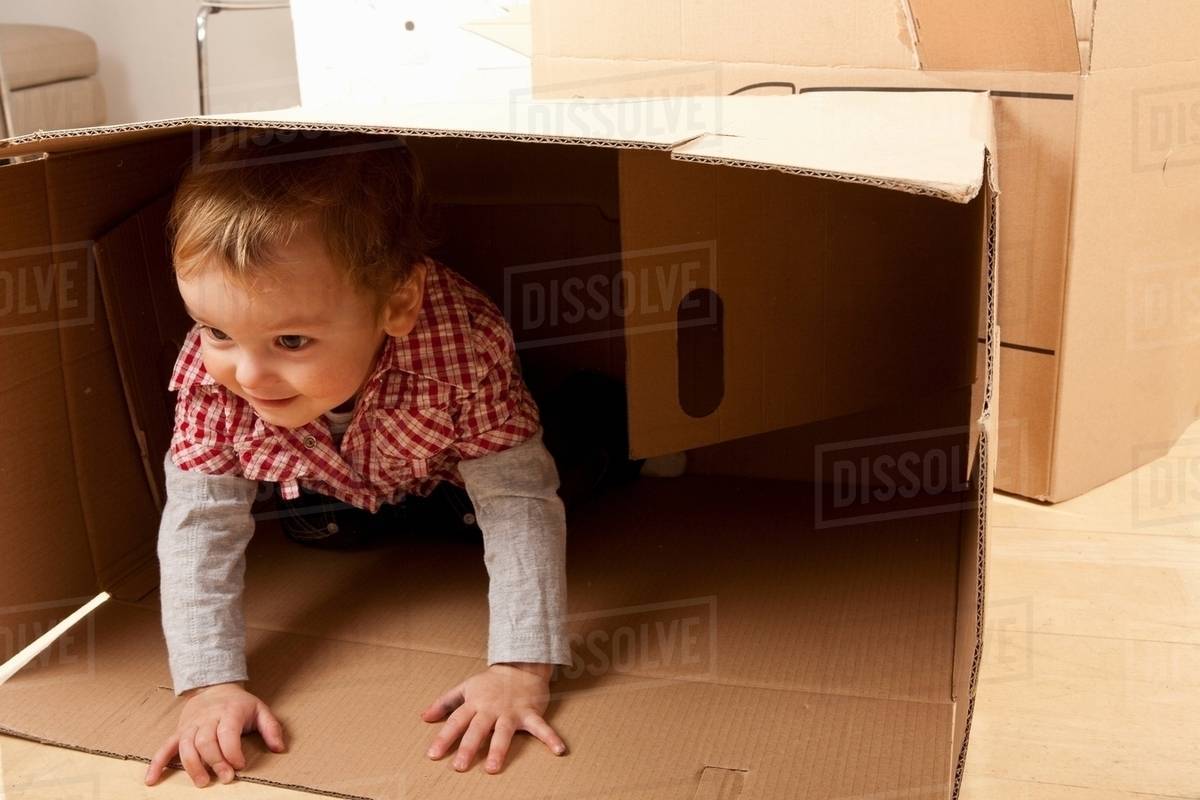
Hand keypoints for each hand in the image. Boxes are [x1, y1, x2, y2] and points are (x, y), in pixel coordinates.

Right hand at [144, 681, 285, 786]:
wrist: (214, 687)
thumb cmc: (239, 704)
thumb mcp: (260, 709)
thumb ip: (272, 728)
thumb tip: (279, 748)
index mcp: (229, 712)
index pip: (227, 733)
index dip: (232, 751)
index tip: (240, 765)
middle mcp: (207, 718)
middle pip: (206, 741)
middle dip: (215, 761)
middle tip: (226, 778)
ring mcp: (190, 725)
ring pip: (187, 745)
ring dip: (192, 765)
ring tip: (202, 782)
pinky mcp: (179, 732)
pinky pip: (165, 746)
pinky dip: (157, 763)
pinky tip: (152, 779)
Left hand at [420, 662, 565, 773]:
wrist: (521, 664)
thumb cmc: (492, 681)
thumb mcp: (466, 687)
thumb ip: (445, 702)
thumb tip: (424, 717)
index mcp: (475, 703)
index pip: (456, 721)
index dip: (444, 738)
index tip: (433, 755)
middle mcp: (491, 709)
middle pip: (478, 729)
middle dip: (469, 747)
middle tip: (459, 766)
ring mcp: (512, 711)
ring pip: (504, 732)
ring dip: (499, 750)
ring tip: (493, 769)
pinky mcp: (531, 712)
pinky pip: (541, 727)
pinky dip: (551, 737)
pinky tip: (559, 750)